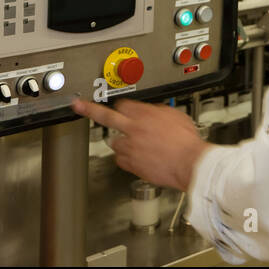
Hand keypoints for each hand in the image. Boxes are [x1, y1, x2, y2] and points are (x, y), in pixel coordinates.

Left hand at [72, 96, 210, 191]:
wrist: (190, 162)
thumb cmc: (187, 141)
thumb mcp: (175, 115)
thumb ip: (157, 112)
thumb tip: (150, 112)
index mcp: (145, 114)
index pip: (123, 104)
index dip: (122, 107)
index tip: (118, 108)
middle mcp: (134, 128)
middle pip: (106, 116)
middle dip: (89, 109)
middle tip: (78, 105)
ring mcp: (130, 147)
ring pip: (114, 141)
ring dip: (121, 142)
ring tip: (136, 145)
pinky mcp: (131, 164)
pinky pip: (120, 159)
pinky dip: (126, 158)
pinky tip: (138, 158)